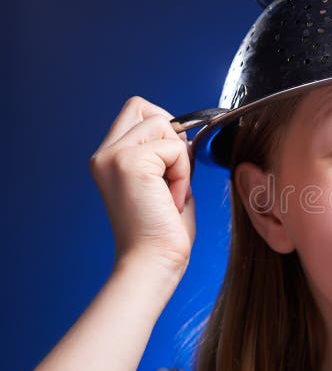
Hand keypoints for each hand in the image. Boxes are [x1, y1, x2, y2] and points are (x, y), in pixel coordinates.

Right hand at [89, 96, 195, 276]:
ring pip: (165, 125)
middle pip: (146, 108)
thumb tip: (186, 133)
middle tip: (173, 176)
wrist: (154, 262)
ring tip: (170, 193)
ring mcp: (113, 156)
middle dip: (171, 137)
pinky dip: (183, 174)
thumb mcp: (164, 182)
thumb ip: (166, 154)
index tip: (171, 168)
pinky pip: (176, 148)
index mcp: (109, 159)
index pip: (138, 112)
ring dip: (180, 161)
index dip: (165, 131)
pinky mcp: (128, 162)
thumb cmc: (163, 232)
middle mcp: (104, 154)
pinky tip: (171, 200)